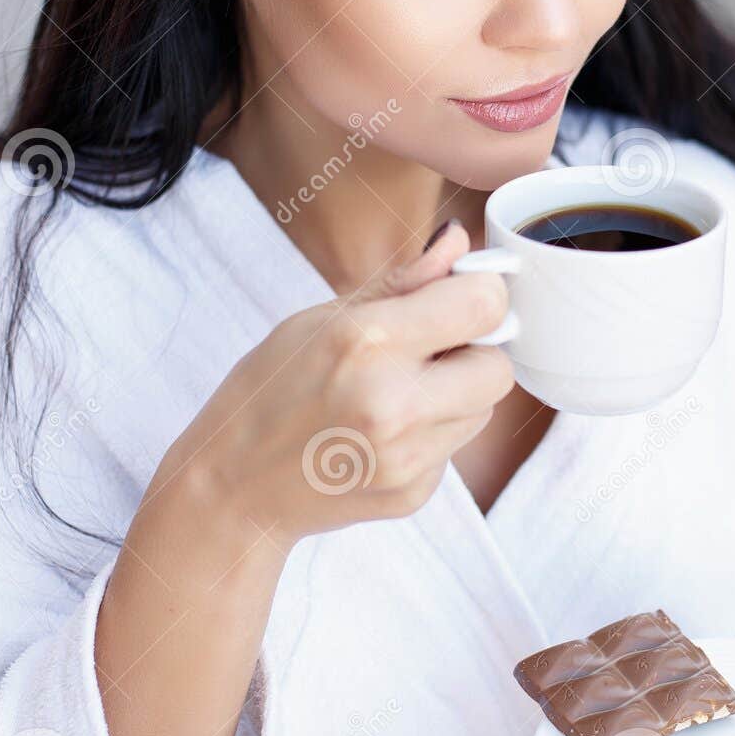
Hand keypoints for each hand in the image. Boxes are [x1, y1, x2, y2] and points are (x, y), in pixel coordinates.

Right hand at [163, 220, 513, 550]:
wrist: (235, 486)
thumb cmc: (270, 390)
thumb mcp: (321, 318)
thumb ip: (402, 283)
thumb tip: (457, 242)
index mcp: (367, 342)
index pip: (484, 304)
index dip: (480, 295)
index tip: (460, 298)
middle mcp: (393, 403)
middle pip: (499, 367)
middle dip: (474, 353)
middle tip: (428, 353)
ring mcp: (406, 457)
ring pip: (484, 410)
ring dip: (456, 395)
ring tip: (396, 393)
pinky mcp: (414, 493)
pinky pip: (455, 449)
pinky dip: (432, 435)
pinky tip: (381, 434)